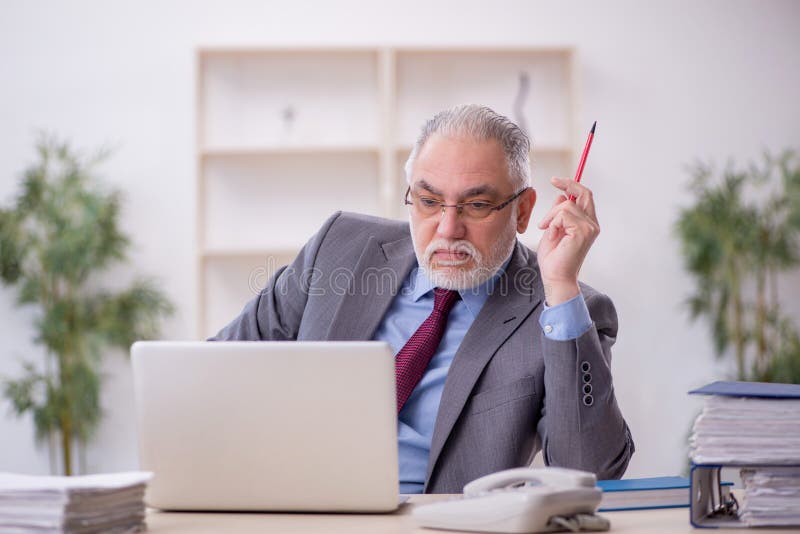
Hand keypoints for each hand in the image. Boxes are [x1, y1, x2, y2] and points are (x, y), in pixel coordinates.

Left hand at [536, 177, 599, 304]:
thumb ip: (559, 214)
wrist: (555, 277)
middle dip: (568, 183)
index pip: (585, 197)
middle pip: (584, 193)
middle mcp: (592, 224)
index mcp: (587, 223)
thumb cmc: (554, 258)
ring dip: (551, 216)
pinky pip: (563, 214)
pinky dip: (552, 223)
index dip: (572, 185)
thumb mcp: (553, 229)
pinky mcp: (583, 231)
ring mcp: (589, 227)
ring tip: (547, 230)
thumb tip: (562, 196)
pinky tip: (551, 235)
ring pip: (566, 205)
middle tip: (553, 180)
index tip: (556, 180)